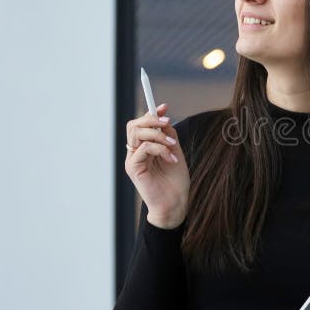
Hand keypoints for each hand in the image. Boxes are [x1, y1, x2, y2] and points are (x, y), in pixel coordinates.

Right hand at [125, 103, 190, 228]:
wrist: (176, 202)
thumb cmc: (175, 180)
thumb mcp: (175, 151)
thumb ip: (168, 135)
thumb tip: (165, 118)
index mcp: (144, 147)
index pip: (140, 125)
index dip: (151, 114)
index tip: (165, 107)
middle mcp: (135, 152)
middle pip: (134, 125)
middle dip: (151, 120)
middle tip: (168, 123)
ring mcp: (132, 160)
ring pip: (137, 134)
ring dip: (158, 135)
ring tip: (172, 145)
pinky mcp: (133, 168)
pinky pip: (143, 148)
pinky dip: (160, 149)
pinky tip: (171, 159)